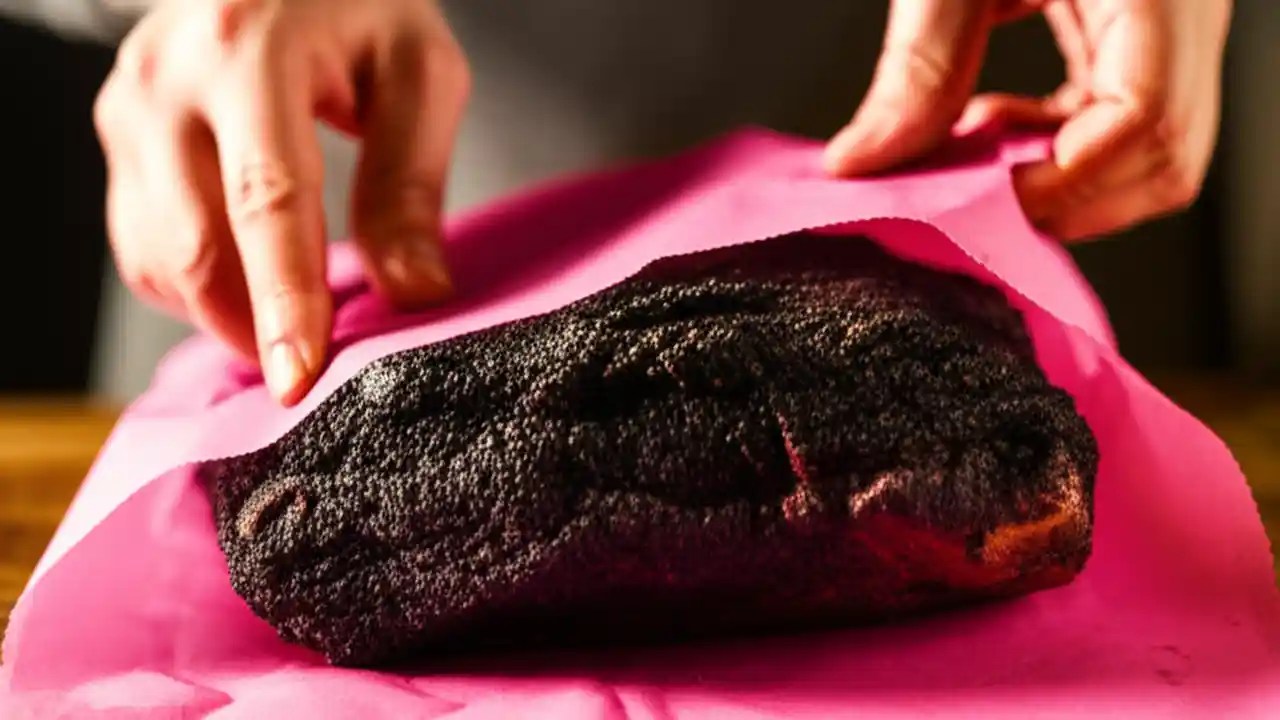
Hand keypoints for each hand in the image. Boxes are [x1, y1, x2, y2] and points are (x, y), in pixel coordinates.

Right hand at [94, 0, 470, 403]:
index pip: (266, 201)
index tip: (300, 378)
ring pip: (160, 260)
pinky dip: (197, 286)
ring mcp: (127, 108)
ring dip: (226, 311)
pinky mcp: (117, 136)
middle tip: (316, 369)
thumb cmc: (360, 7)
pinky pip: (143, 247)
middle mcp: (166, 80)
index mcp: (248, 52)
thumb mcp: (417, 73)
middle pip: (196, 246)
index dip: (283, 300)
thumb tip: (414, 293)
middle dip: (252, 327)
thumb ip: (409, 183)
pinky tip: (250, 282)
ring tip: (293, 319)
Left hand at [824, 0, 1230, 240]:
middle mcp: (1187, 5)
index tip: (978, 203)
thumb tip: (864, 163)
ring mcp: (1178, 19)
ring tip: (976, 151)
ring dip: (1061, 177)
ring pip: (1156, 149)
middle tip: (972, 198)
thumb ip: (917, 67)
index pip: (1144, 119)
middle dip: (1066, 198)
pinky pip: (1125, 116)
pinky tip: (995, 124)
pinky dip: (1060, 142)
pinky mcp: (1149, 24)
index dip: (1062, 183)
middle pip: (1165, 156)